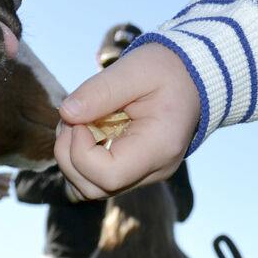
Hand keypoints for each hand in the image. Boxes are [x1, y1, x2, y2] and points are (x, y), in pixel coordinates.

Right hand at [0, 172, 11, 200]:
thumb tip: (6, 177)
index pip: (1, 175)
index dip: (7, 178)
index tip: (10, 180)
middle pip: (2, 183)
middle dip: (7, 186)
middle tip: (9, 187)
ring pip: (0, 192)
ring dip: (5, 194)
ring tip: (9, 195)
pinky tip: (1, 199)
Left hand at [54, 42, 199, 199]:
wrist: (191, 76)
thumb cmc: (166, 69)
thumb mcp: (134, 69)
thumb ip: (100, 91)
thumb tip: (66, 113)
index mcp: (160, 147)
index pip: (108, 175)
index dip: (80, 151)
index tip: (78, 118)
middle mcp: (155, 169)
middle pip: (95, 188)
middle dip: (69, 155)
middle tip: (72, 117)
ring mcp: (145, 173)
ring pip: (92, 187)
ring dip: (72, 157)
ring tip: (79, 122)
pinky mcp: (135, 169)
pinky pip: (97, 177)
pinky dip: (82, 157)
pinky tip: (88, 129)